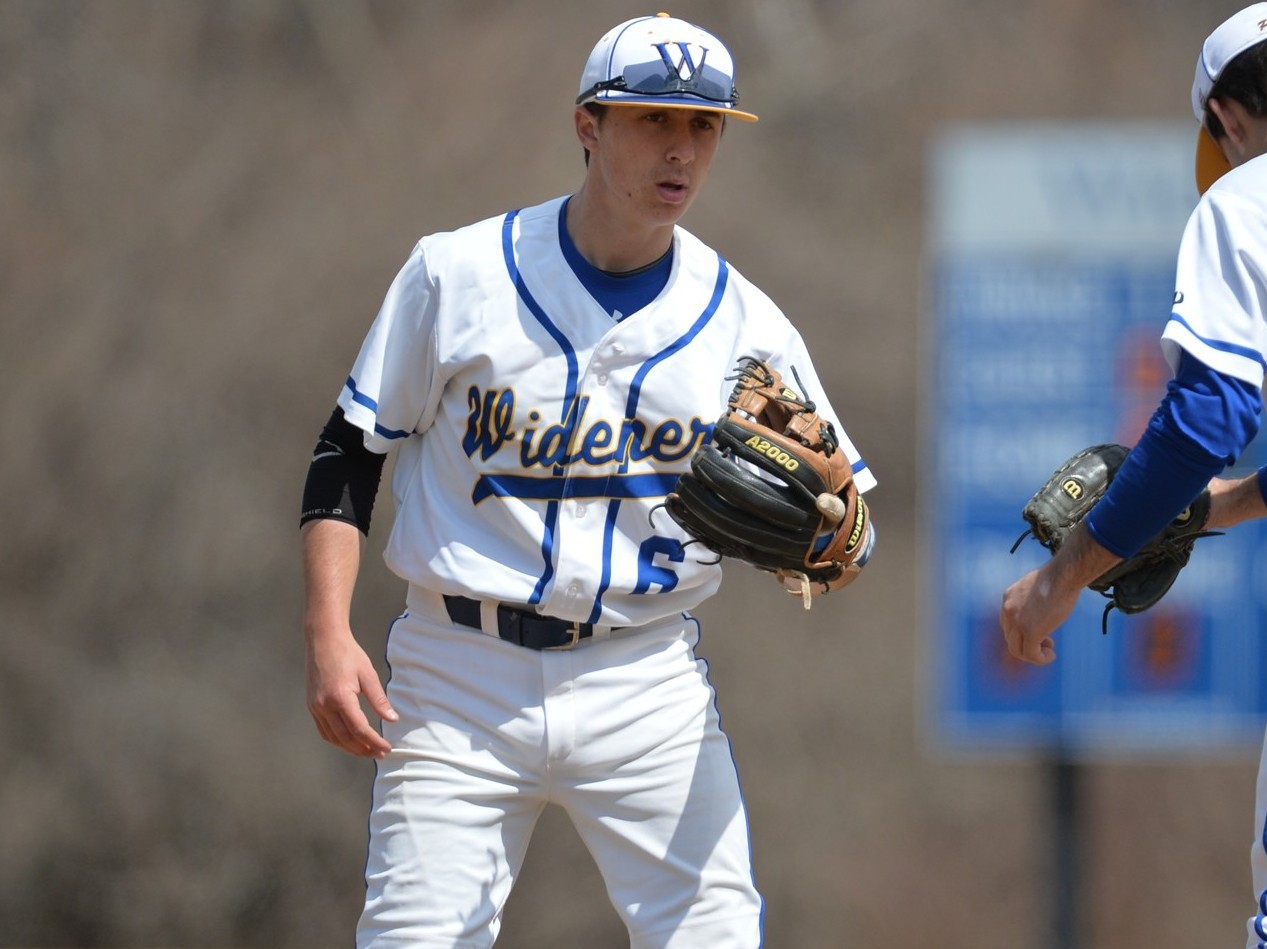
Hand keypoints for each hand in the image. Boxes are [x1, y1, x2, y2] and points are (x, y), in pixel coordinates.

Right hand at [305, 624, 397, 757]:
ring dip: (350, 748)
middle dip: (363, 750)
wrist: (323, 640)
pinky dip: (337, 740)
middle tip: (380, 754)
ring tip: (367, 751)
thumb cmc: (349, 654)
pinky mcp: (311, 705)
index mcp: (340, 698)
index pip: (359, 729)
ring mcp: (315, 707)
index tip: (387, 748)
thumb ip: (379, 700)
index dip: (374, 742)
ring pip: (333, 738)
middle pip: (345, 738)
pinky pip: (324, 730)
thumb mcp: (368, 674)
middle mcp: (324, 705)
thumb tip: (392, 719)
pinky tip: (349, 741)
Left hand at [998, 566, 1079, 664]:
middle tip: (1047, 642)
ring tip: (1048, 651)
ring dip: (1032, 654)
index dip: (1022, 632)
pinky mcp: (1030, 631)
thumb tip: (1042, 608)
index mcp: (1008, 598)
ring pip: (1016, 649)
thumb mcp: (1038, 585)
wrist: (1063, 574)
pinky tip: (1050, 655)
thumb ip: (1034, 599)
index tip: (1040, 631)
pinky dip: (1040, 659)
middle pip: (1010, 637)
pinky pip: (1030, 654)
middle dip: (1027, 643)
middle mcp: (1008, 610)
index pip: (1007, 623)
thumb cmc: (1059, 576)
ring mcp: (1017, 621)